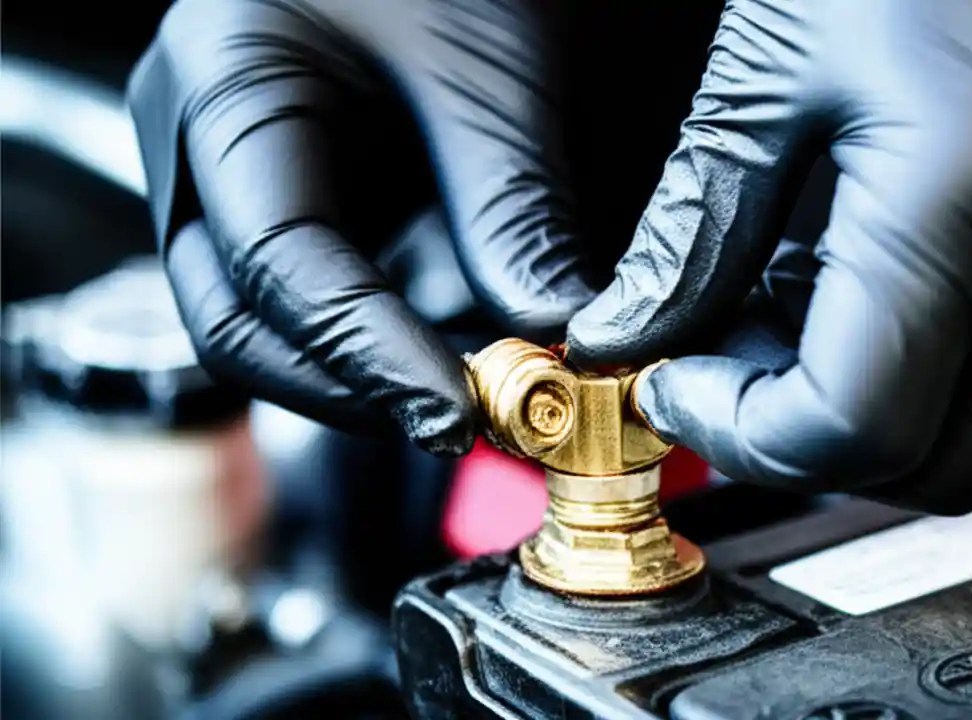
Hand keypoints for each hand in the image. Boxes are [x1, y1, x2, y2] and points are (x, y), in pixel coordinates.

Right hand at [128, 0, 592, 454]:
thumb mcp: (483, 68)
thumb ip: (510, 201)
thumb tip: (548, 329)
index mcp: (221, 89)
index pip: (275, 263)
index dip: (365, 352)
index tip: (457, 408)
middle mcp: (202, 147)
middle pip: (243, 321)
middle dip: (353, 387)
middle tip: (465, 421)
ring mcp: (241, 180)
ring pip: (280, 324)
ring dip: (376, 372)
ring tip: (480, 387)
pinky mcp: (298, 199)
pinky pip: (326, 291)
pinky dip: (396, 329)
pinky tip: (464, 340)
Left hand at [569, 0, 971, 511]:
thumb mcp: (774, 69)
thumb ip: (696, 224)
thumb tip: (624, 332)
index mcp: (961, 214)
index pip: (851, 429)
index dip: (741, 432)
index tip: (672, 382)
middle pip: (929, 465)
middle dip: (805, 443)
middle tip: (717, 366)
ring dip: (856, 402)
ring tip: (771, 302)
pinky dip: (913, 357)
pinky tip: (843, 269)